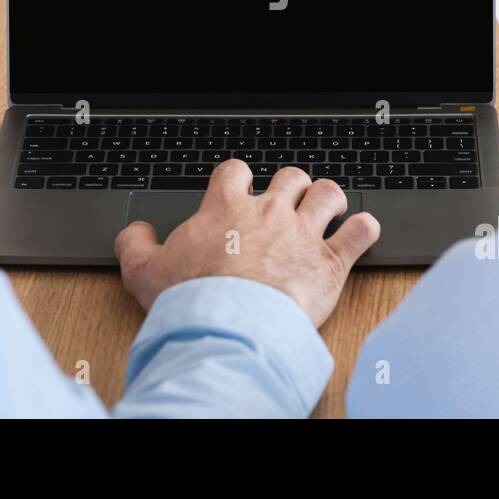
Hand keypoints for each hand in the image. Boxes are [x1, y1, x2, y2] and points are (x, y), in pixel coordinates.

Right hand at [115, 160, 380, 327]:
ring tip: (328, 208)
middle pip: (289, 176)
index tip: (239, 187)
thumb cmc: (190, 300)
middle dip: (291, 184)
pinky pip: (359, 233)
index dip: (239, 176)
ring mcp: (303, 234)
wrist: (231, 327)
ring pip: (327, 194)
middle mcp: (268, 212)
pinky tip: (361, 232)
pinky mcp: (330, 262)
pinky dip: (364, 230)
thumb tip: (137, 233)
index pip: (235, 171)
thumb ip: (135, 245)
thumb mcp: (143, 271)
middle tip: (288, 201)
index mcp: (225, 208)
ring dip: (329, 198)